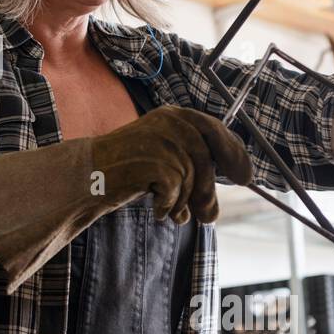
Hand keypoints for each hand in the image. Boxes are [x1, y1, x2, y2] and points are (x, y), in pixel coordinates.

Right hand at [92, 104, 253, 223]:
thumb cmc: (125, 170)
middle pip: (207, 159)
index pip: (216, 130)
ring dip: (184, 203)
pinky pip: (175, 190)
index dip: (235, 154)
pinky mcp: (152, 159)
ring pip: (191, 178)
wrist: (87, 175)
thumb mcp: (163, 162)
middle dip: (209, 191)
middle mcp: (170, 122)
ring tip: (171, 213)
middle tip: (209, 217)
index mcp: (175, 115)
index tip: (246, 178)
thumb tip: (215, 210)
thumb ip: (191, 173)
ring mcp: (161, 139)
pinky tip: (157, 211)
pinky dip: (168, 206)